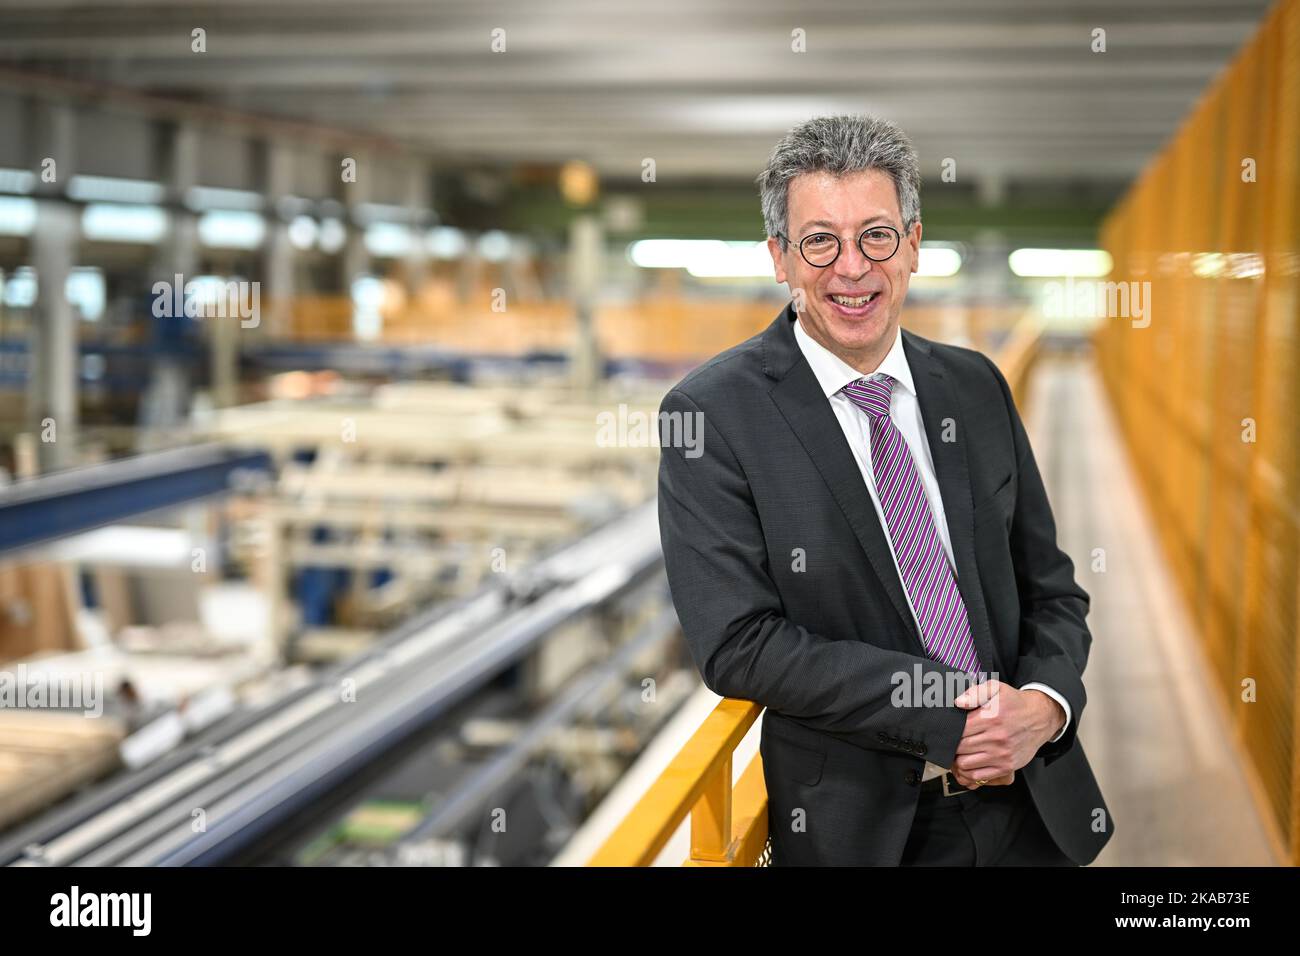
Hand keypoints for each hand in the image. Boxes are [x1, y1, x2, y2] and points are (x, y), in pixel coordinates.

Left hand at [947, 681, 1063, 786]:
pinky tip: (969, 763)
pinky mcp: (1007, 767)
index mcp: (992, 718)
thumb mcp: (996, 688)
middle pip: (960, 748)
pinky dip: (968, 772)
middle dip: (953, 744)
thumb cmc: (1015, 704)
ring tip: (960, 751)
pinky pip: (978, 776)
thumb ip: (975, 692)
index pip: (959, 730)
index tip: (951, 729)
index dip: (951, 731)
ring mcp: (1002, 755)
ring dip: (958, 759)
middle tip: (954, 740)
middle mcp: (997, 738)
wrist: (1040, 718)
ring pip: (965, 764)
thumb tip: (959, 702)